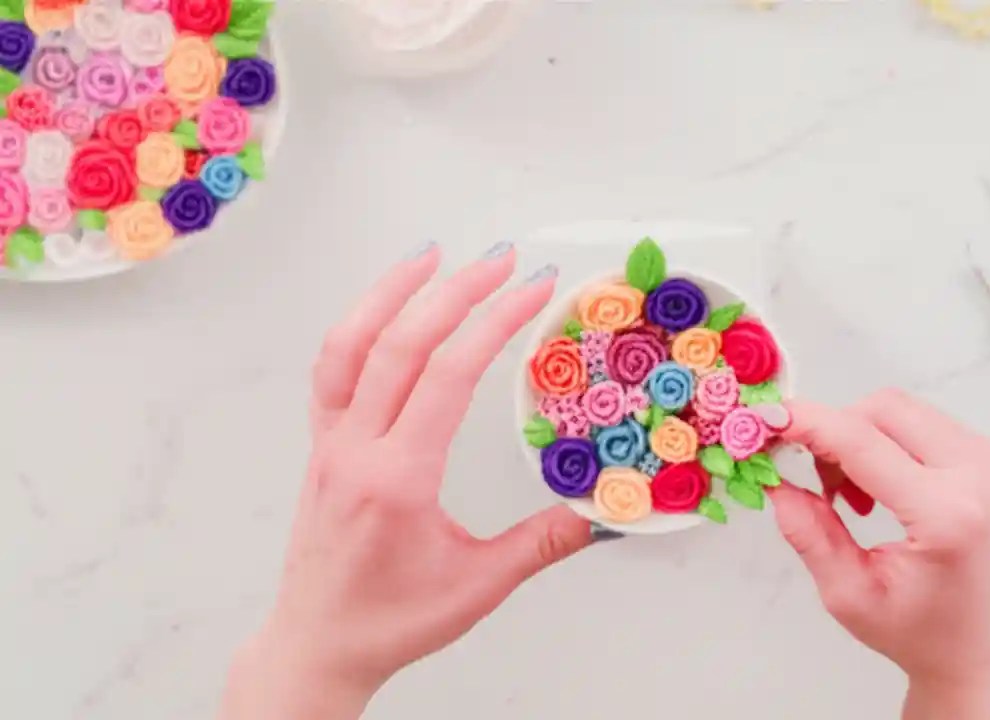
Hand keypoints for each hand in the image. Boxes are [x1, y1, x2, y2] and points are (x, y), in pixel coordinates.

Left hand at [218, 245, 592, 719]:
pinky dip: (358, 325)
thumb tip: (603, 510)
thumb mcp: (480, 584)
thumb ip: (545, 542)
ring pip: (350, 346)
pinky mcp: (322, 445)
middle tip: (504, 260)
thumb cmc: (391, 621)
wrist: (318, 644)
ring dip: (391, 292)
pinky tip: (386, 307)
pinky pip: (331, 370)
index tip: (532, 288)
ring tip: (432, 253)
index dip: (494, 322)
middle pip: (401, 345)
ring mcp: (331, 443)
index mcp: (398, 479)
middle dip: (457, 292)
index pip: (448, 377)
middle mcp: (356, 450)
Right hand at [769, 390, 989, 719]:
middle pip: (883, 410)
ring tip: (853, 495)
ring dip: (861, 437)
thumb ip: (808, 532)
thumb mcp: (847, 594)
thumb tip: (775, 478)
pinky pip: (924, 423)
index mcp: (947, 515)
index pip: (861, 442)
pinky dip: (888, 443)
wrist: (976, 650)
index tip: (766, 419)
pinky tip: (883, 488)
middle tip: (817, 483)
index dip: (808, 423)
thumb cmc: (916, 632)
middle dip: (834, 433)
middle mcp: (982, 477)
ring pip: (902, 410)